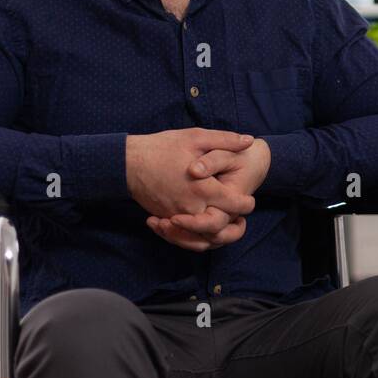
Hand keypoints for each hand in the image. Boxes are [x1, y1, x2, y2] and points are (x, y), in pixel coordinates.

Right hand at [127, 129, 256, 250]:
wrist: (128, 163)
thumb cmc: (163, 148)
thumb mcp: (196, 137)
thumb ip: (225, 140)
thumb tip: (249, 141)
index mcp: (204, 189)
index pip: (235, 205)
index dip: (247, 204)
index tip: (250, 200)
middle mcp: (192, 208)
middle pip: (222, 228)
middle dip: (235, 226)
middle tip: (241, 218)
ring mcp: (177, 216)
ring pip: (203, 239)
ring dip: (217, 237)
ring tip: (227, 226)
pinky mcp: (167, 219)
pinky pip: (185, 238)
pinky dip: (196, 239)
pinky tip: (204, 230)